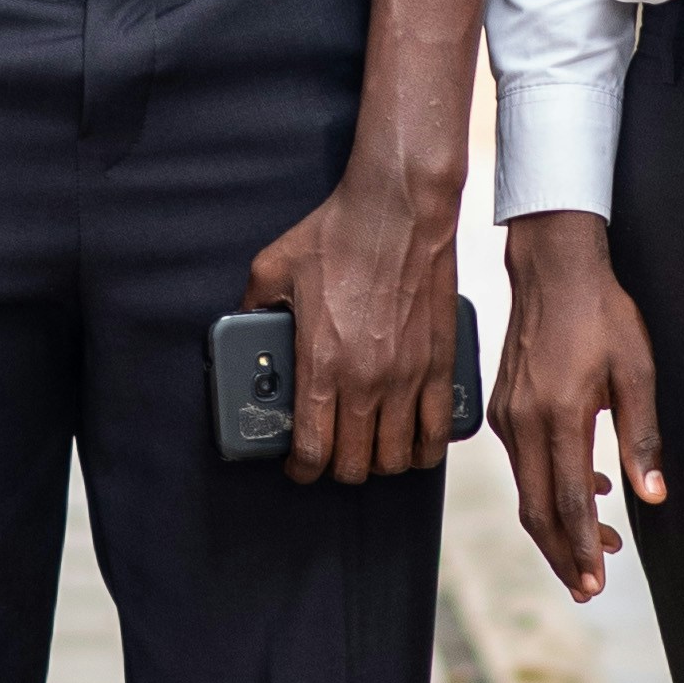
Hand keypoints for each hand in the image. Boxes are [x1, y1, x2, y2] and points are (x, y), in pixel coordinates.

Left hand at [247, 151, 462, 482]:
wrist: (397, 211)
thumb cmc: (338, 235)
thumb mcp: (273, 269)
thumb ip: (253, 306)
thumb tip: (244, 323)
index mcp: (320, 366)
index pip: (312, 450)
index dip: (302, 471)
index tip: (297, 467)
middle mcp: (365, 382)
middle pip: (354, 464)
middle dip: (337, 469)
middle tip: (331, 454)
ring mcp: (407, 378)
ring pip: (397, 458)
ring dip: (380, 463)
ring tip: (370, 449)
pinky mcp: (439, 366)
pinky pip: (438, 432)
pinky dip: (425, 449)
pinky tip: (414, 444)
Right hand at [493, 210, 665, 601]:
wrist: (552, 268)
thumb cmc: (602, 314)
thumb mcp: (636, 371)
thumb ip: (642, 436)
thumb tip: (651, 494)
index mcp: (559, 415)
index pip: (568, 501)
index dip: (580, 547)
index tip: (595, 581)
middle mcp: (524, 423)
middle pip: (536, 510)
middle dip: (562, 554)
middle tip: (587, 587)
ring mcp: (508, 417)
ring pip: (526, 492)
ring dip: (556, 526)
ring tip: (592, 548)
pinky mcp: (503, 409)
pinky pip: (522, 465)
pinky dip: (547, 491)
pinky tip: (584, 491)